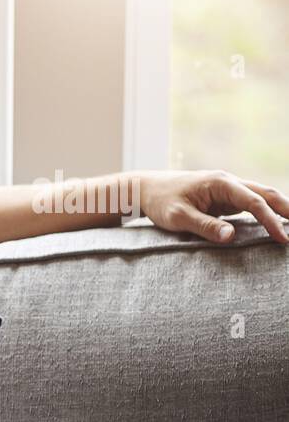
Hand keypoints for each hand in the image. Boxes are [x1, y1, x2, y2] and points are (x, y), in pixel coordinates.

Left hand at [137, 169, 288, 244]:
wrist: (147, 189)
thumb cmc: (160, 202)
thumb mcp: (178, 217)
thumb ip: (204, 226)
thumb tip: (231, 237)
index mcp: (220, 183)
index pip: (254, 203)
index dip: (271, 221)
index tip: (283, 239)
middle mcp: (228, 182)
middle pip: (266, 194)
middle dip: (287, 210)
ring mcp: (228, 188)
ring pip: (261, 197)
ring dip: (279, 210)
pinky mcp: (224, 197)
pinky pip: (251, 204)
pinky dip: (266, 212)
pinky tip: (276, 224)